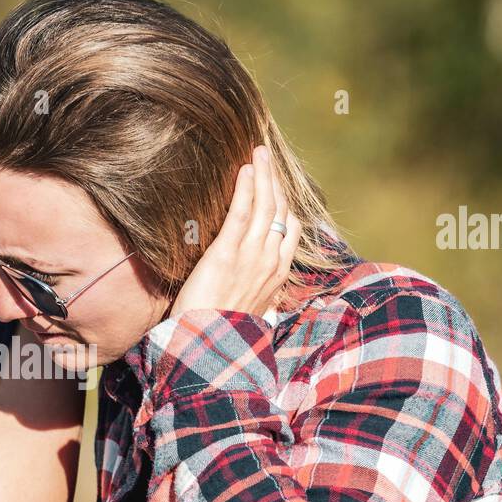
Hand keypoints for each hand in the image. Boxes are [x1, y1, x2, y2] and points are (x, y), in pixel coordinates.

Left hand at [170, 144, 300, 317]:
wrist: (211, 350)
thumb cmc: (223, 333)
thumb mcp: (249, 312)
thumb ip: (256, 294)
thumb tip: (261, 292)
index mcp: (276, 276)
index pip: (290, 231)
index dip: (284, 205)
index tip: (277, 188)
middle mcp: (270, 262)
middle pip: (279, 211)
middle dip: (275, 181)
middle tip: (266, 155)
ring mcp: (252, 257)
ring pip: (265, 206)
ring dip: (264, 175)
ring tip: (259, 151)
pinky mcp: (227, 254)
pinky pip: (242, 213)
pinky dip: (246, 188)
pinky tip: (245, 169)